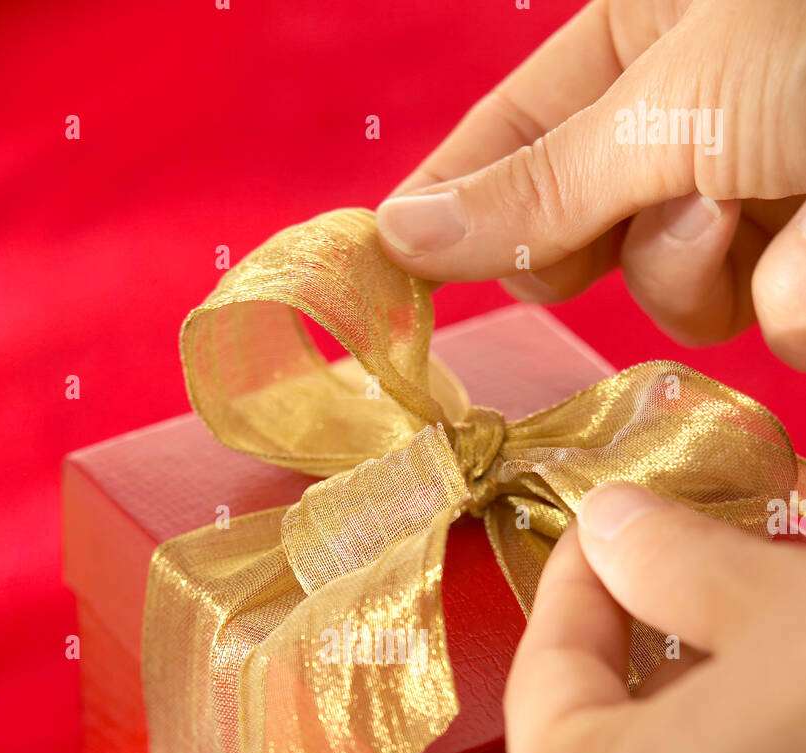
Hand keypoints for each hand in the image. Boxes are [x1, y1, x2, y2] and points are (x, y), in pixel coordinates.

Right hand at [376, 0, 805, 367]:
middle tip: (628, 212)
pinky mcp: (802, 267)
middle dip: (595, 245)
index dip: (446, 207)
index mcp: (640, 39)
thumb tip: (400, 237)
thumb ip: (541, 188)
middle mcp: (686, 124)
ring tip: (761, 196)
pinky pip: (753, 322)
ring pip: (666, 299)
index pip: (506, 137)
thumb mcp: (675, 100)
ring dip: (697, 268)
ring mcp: (751, 199)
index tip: (380, 274)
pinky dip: (786, 295)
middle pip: (571, 241)